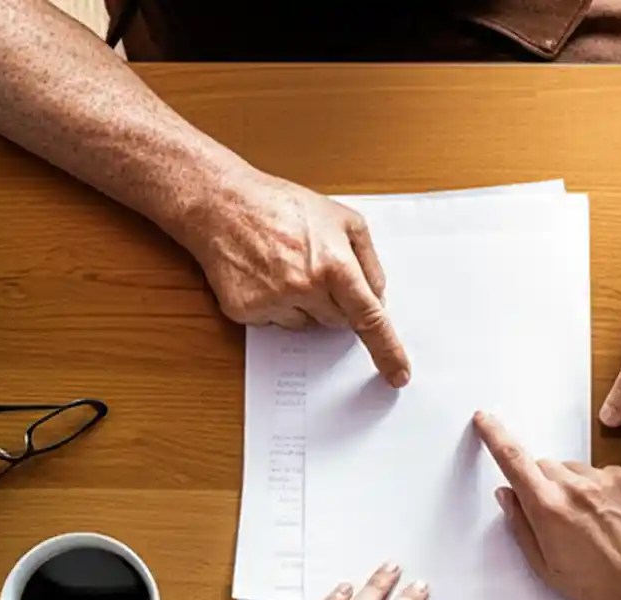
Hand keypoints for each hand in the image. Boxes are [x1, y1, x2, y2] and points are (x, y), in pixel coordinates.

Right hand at [176, 167, 410, 387]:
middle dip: (335, 302)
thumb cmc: (282, 205)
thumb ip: (369, 260)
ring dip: (303, 304)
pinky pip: (275, 323)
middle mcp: (305, 287)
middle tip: (315, 269)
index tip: (399, 375)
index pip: (369, 319)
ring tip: (284, 265)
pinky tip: (263, 274)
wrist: (222, 204)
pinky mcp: (246, 311)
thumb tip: (378, 296)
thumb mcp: (342, 219)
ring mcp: (273, 302)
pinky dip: (274, 304)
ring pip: (307, 325)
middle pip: (338, 323)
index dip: (387, 350)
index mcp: (335, 265)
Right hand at [472, 412, 620, 599]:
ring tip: (586, 522)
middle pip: (542, 465)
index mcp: (548, 508)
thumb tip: (507, 495)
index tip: (485, 420)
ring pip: (570, 468)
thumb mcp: (544, 566)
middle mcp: (574, 486)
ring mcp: (602, 479)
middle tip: (553, 516)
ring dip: (569, 485)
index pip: (513, 459)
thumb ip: (520, 525)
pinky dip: (596, 487)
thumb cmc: (597, 585)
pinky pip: (598, 472)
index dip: (495, 435)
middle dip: (540, 483)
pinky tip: (606, 517)